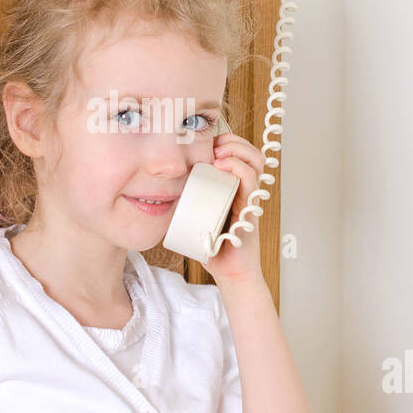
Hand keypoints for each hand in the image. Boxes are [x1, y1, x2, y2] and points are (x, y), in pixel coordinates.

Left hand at [201, 131, 267, 285]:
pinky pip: (251, 183)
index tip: (209, 141)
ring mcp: (250, 198)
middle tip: (213, 144)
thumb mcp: (197, 213)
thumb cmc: (212, 244)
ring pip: (255, 162)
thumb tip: (158, 184)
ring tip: (218, 154)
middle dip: (233, 141)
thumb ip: (187, 199)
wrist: (229, 271)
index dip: (228, 140)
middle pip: (251, 153)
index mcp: (236, 187)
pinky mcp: (249, 209)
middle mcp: (247, 189)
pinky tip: (223, 167)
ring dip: (236, 151)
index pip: (241, 154)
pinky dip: (239, 170)